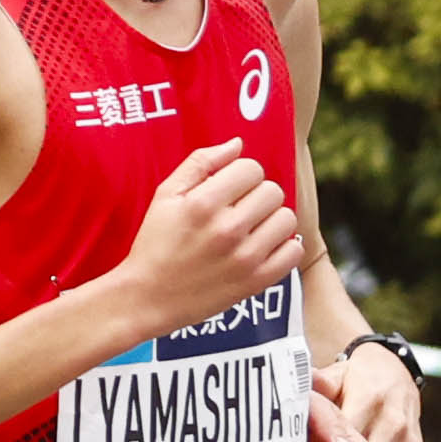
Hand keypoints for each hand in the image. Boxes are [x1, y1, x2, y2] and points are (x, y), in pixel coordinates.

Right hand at [108, 140, 303, 340]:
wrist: (146, 298)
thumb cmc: (155, 244)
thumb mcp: (165, 196)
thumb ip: (200, 163)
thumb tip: (237, 143)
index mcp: (203, 203)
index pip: (251, 168)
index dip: (241, 175)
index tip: (229, 190)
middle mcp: (227, 229)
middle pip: (273, 191)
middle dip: (257, 195)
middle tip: (240, 210)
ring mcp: (245, 257)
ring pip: (287, 218)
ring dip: (272, 220)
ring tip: (252, 229)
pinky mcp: (256, 281)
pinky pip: (293, 251)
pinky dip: (284, 247)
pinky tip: (262, 248)